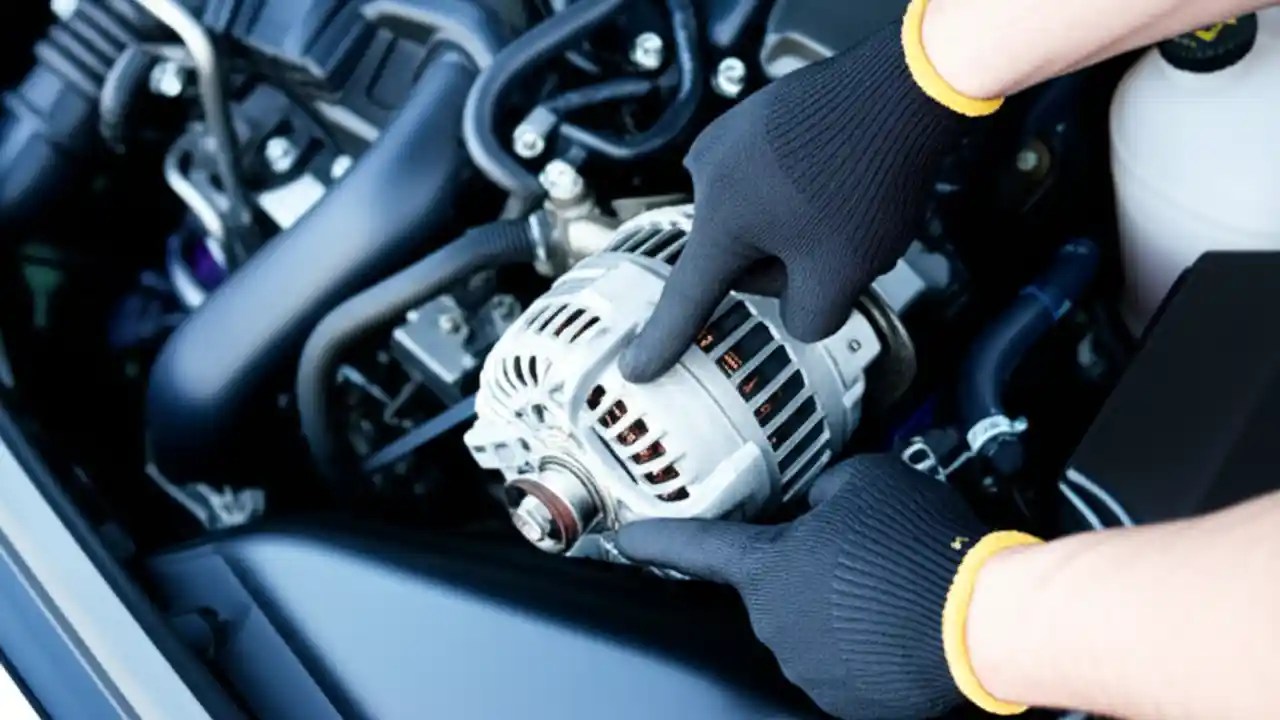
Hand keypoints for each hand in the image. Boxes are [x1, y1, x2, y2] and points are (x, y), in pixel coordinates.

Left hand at [615, 455, 991, 719]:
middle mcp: (775, 623)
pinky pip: (841, 660)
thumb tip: (820, 506)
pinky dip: (864, 642)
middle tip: (865, 555)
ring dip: (842, 605)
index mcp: (769, 568)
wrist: (981, 621)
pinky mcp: (841, 699)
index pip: (696, 547)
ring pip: (814, 623)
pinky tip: (898, 622)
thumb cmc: (922, 548)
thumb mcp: (867, 481)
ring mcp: (807, 667)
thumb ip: (824, 489)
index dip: (655, 540)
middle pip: (779, 584)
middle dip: (812, 567)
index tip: (625, 538)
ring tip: (891, 588)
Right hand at [620, 20, 972, 382]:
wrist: (906, 87)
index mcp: (719, 218)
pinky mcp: (760, 118)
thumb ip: (807, 320)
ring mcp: (733, 137)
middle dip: (787, 262)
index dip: (664, 342)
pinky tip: (848, 180)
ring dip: (803, 227)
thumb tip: (798, 311)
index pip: (687, 298)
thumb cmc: (867, 175)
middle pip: (739, 256)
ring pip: (762, 218)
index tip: (636, 367)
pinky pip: (773, 178)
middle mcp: (710, 172)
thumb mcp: (841, 277)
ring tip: (851, 206)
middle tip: (838, 247)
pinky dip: (808, 192)